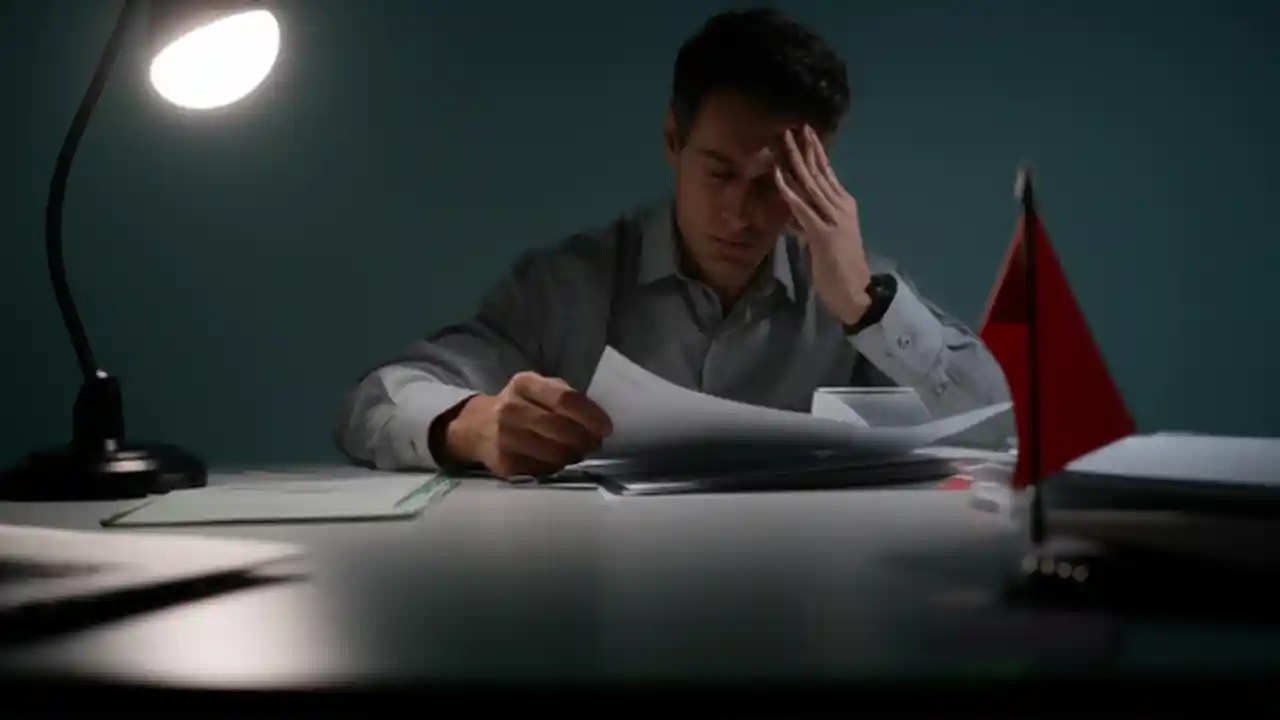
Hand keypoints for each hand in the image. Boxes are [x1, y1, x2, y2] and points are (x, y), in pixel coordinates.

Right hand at [442, 371, 613, 478]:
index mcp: (524, 384)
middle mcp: (512, 408)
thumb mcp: (538, 389)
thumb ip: (566, 398)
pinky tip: (559, 460)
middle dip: (585, 439)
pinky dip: (557, 466)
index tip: (606, 428)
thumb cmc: (519, 405)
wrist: (476, 426)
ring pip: (554, 452)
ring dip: (574, 455)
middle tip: (594, 444)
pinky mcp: (505, 463)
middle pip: (561, 427)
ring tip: (579, 452)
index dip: (591, 415)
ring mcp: (506, 437)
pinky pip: (543, 468)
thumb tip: (597, 422)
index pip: (566, 399)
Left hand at [773, 125, 872, 325]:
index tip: (806, 132)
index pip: (828, 173)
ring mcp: (833, 219)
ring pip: (811, 184)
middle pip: (819, 172)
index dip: (816, 152)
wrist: (855, 291)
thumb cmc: (840, 267)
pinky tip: (779, 176)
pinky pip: (803, 208)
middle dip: (805, 148)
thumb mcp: (824, 239)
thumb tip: (794, 214)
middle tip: (793, 127)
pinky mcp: (823, 234)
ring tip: (784, 141)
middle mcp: (841, 206)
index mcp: (844, 205)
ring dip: (796, 161)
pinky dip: (789, 191)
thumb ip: (811, 223)